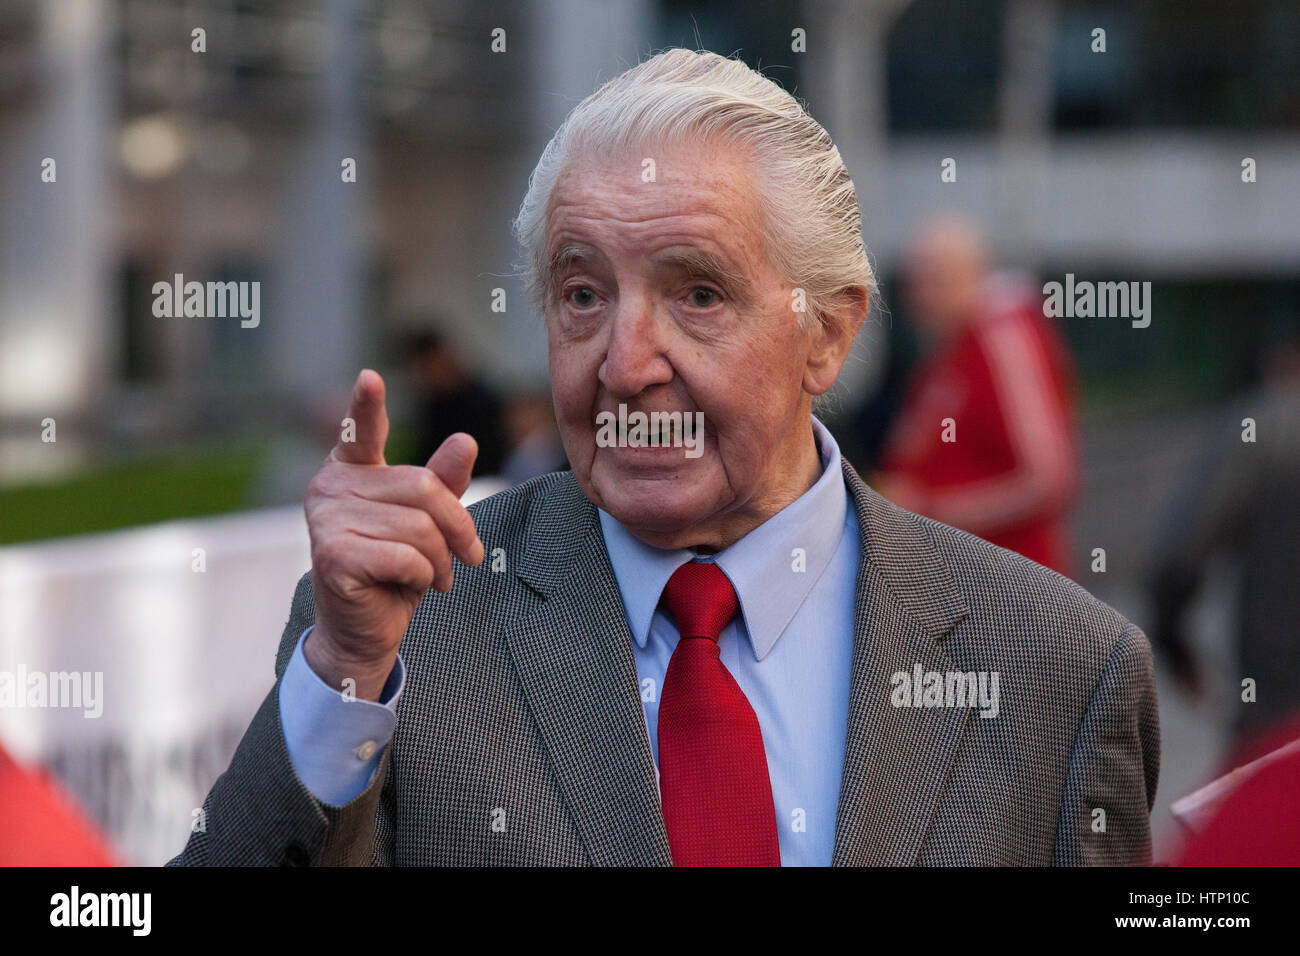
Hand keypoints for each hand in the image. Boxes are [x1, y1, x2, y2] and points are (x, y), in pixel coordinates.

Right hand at [303, 369, 484, 698]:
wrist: (366, 630)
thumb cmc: (395, 571)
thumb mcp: (427, 523)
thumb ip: (443, 483)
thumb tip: (465, 441)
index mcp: (350, 472)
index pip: (359, 431)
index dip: (365, 406)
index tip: (370, 378)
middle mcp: (330, 489)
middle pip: (423, 488)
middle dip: (457, 526)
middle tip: (468, 555)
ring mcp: (326, 521)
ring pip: (420, 526)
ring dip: (442, 559)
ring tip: (436, 575)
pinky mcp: (333, 556)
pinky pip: (407, 556)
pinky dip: (426, 575)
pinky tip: (419, 586)